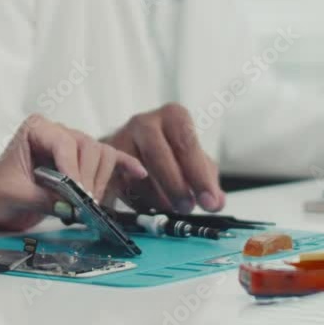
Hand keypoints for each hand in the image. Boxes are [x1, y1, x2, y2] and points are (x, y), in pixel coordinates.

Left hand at [0, 115, 148, 230]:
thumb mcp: (16, 195)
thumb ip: (45, 197)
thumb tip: (74, 204)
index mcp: (36, 129)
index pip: (65, 143)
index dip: (73, 170)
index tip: (76, 196)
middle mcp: (58, 132)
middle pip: (90, 147)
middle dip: (88, 179)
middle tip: (82, 206)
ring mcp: (73, 145)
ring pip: (102, 155)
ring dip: (100, 181)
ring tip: (89, 204)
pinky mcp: (82, 162)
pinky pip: (110, 159)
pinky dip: (124, 165)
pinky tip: (139, 172)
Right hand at [103, 103, 226, 214]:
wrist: (132, 147)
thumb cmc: (170, 152)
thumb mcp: (193, 160)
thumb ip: (207, 180)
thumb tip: (216, 201)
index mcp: (173, 116)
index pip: (187, 143)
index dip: (199, 176)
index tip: (209, 202)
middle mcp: (145, 122)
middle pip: (158, 154)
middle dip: (175, 187)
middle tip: (187, 208)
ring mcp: (121, 139)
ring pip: (137, 172)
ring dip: (157, 198)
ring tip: (171, 209)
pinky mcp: (107, 162)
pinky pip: (122, 185)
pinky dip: (139, 202)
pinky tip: (152, 207)